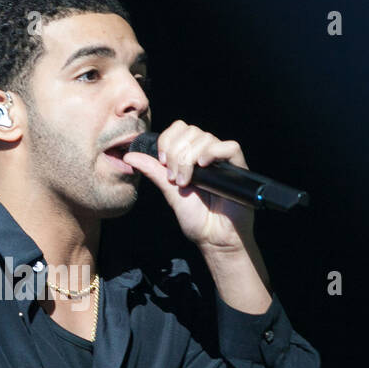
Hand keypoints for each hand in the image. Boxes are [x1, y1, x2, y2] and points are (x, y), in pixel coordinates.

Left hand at [122, 119, 253, 252]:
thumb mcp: (169, 191)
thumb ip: (153, 171)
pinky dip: (213, 152)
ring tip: (186, 182)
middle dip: (176, 153)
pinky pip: (230, 147)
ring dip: (190, 158)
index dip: (167, 140)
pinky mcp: (238, 167)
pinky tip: (203, 166)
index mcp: (190, 157)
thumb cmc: (195, 218)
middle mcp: (207, 155)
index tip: (161, 162)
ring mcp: (222, 160)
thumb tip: (129, 156)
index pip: (179, 129)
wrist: (213, 238)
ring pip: (206, 138)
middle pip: (190, 131)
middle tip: (174, 178)